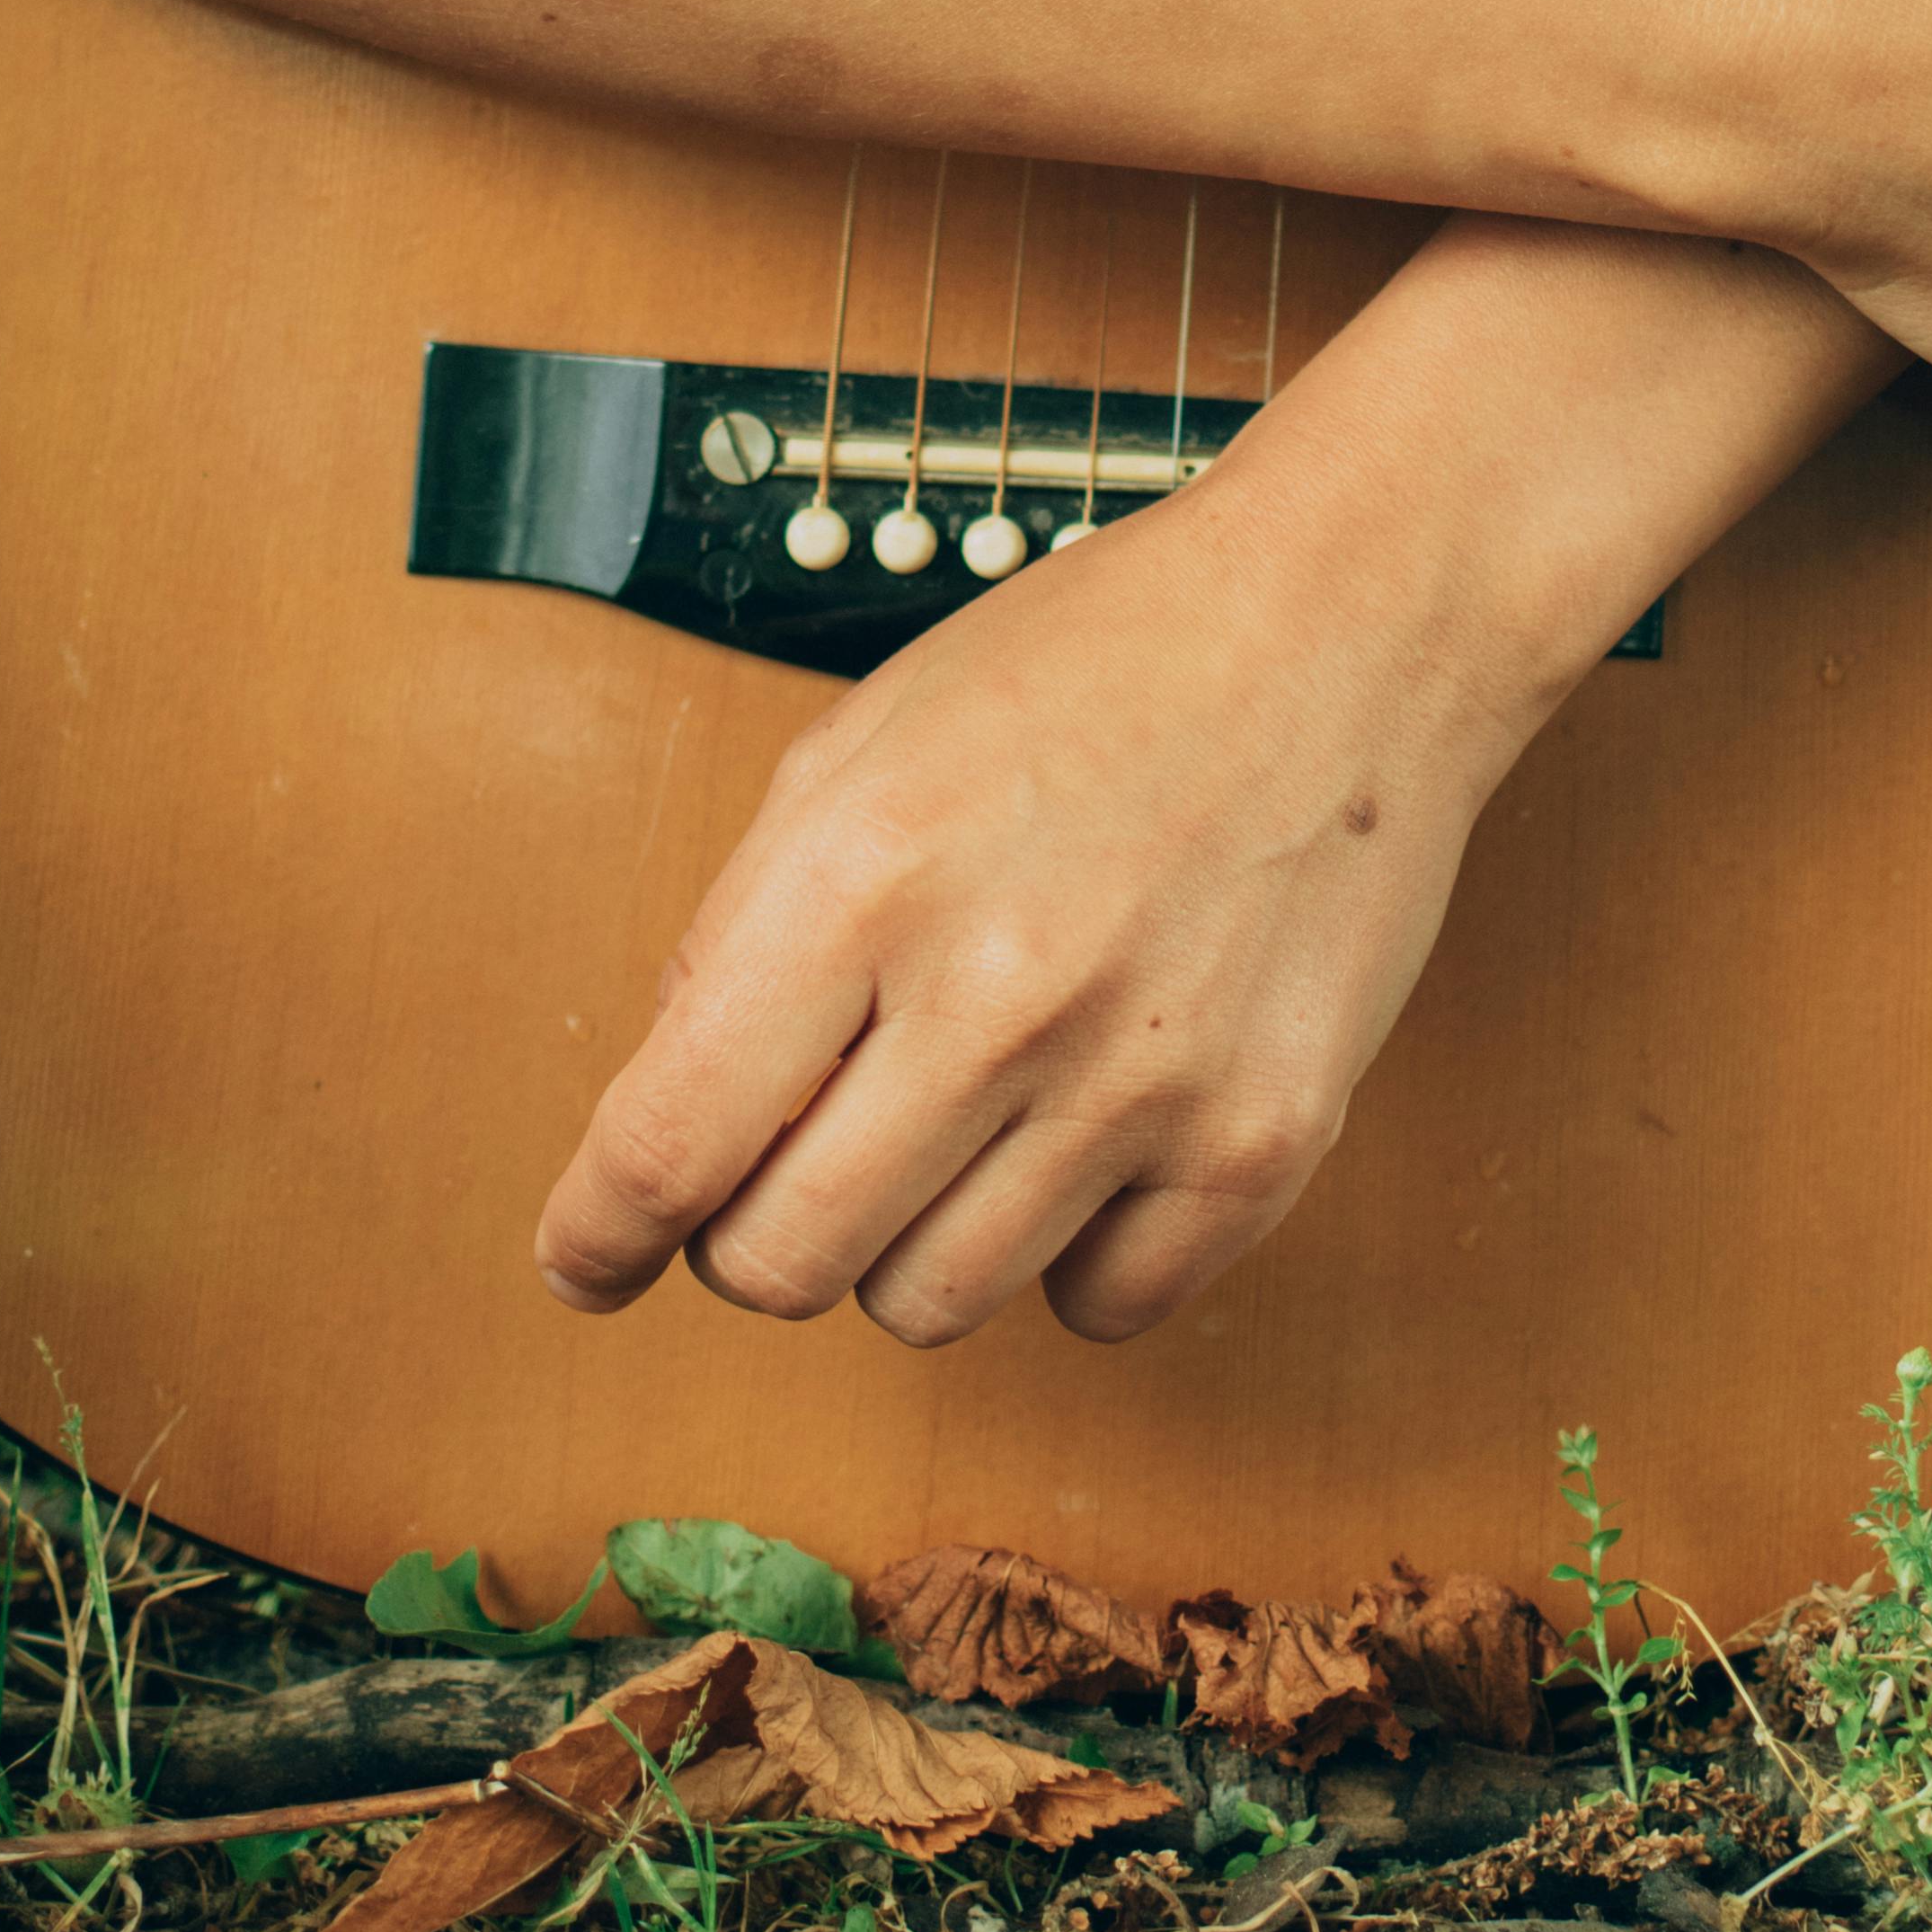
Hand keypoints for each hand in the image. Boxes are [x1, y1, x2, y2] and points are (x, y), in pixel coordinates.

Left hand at [531, 413, 1549, 1349]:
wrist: (1344, 623)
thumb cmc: (1098, 663)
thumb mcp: (860, 743)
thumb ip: (746, 931)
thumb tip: (673, 1123)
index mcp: (863, 875)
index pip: (668, 1144)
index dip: (597, 1234)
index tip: (587, 1259)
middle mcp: (996, 995)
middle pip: (782, 1264)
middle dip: (751, 1233)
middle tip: (792, 1160)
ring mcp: (1138, 1083)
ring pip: (928, 1305)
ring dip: (908, 1237)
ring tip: (963, 1110)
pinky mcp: (1261, 1143)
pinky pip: (1098, 1309)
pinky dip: (1064, 1254)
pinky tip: (1079, 1139)